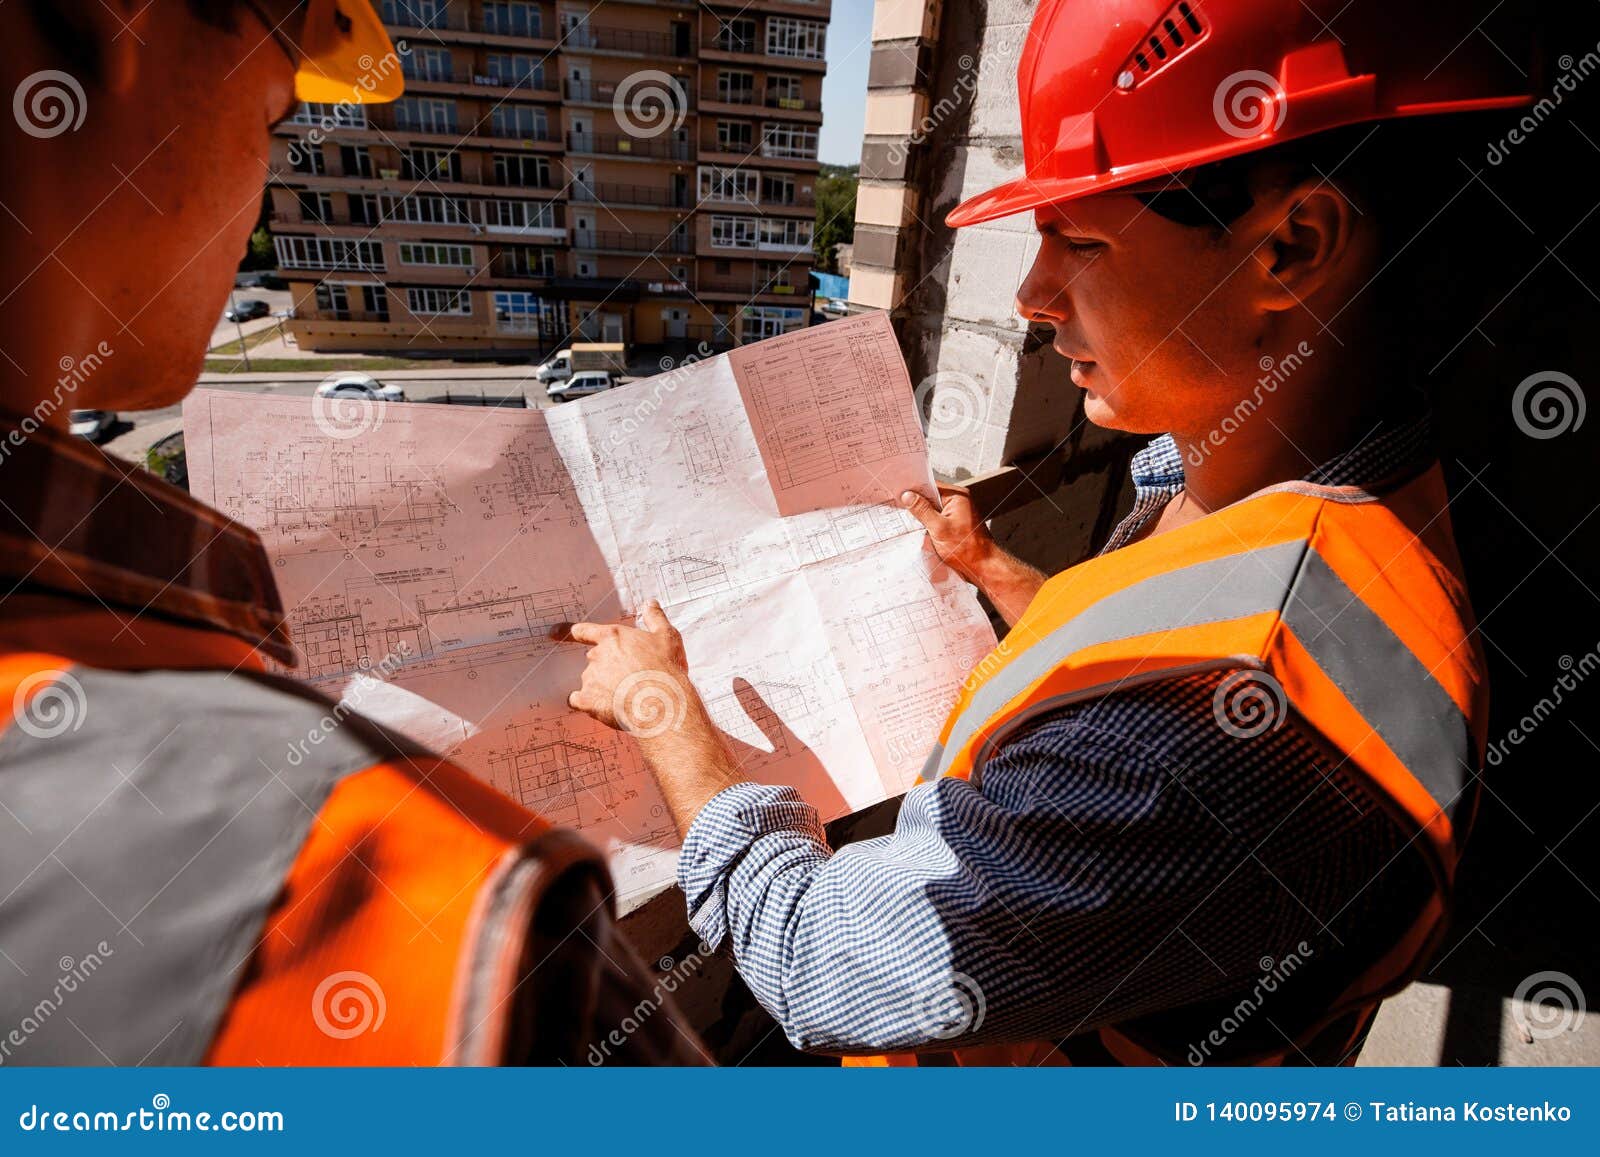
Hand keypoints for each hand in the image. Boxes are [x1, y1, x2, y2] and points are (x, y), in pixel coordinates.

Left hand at [561, 600, 698, 737]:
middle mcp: (598, 655)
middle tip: (626, 678)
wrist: (660, 702)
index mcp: (613, 637)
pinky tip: (600, 708)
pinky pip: (577, 701)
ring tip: (624, 696)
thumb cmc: (665, 669)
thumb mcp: (667, 637)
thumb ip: (655, 618)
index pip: (586, 631)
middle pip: (593, 659)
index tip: (556, 633)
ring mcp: (591, 678)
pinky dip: (585, 703)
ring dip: (601, 687)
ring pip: (589, 681)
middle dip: (606, 668)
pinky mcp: (588, 700)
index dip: (573, 632)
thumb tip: (651, 604)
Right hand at [900, 483, 997, 584]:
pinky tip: (923, 531)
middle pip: (932, 497)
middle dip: (917, 504)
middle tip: (900, 508)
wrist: (983, 566)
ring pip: (934, 510)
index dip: (914, 489)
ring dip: (924, 517)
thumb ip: (922, 510)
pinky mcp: (957, 524)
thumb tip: (908, 496)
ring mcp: (959, 513)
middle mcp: (960, 502)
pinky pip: (939, 519)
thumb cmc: (967, 549)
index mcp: (958, 496)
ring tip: (912, 523)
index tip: (899, 493)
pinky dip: (930, 525)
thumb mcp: (939, 528)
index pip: (931, 486)